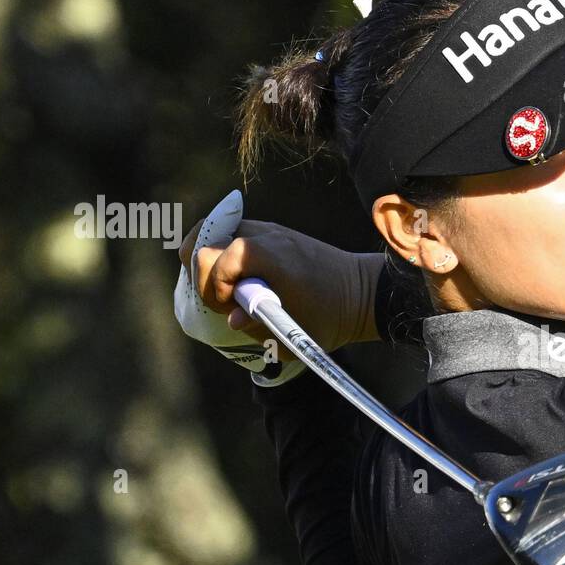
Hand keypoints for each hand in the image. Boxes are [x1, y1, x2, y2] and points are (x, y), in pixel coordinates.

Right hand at [174, 190, 363, 381]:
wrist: (362, 292)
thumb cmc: (330, 318)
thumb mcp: (295, 335)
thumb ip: (259, 329)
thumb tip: (232, 320)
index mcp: (272, 259)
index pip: (217, 259)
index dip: (215, 289)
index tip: (230, 309)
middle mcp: (266, 236)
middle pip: (204, 239)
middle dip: (203, 274)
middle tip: (221, 298)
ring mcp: (267, 229)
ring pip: (212, 231)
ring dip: (207, 260)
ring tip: (220, 286)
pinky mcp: (270, 231)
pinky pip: (229, 232)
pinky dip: (219, 251)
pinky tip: (231, 276)